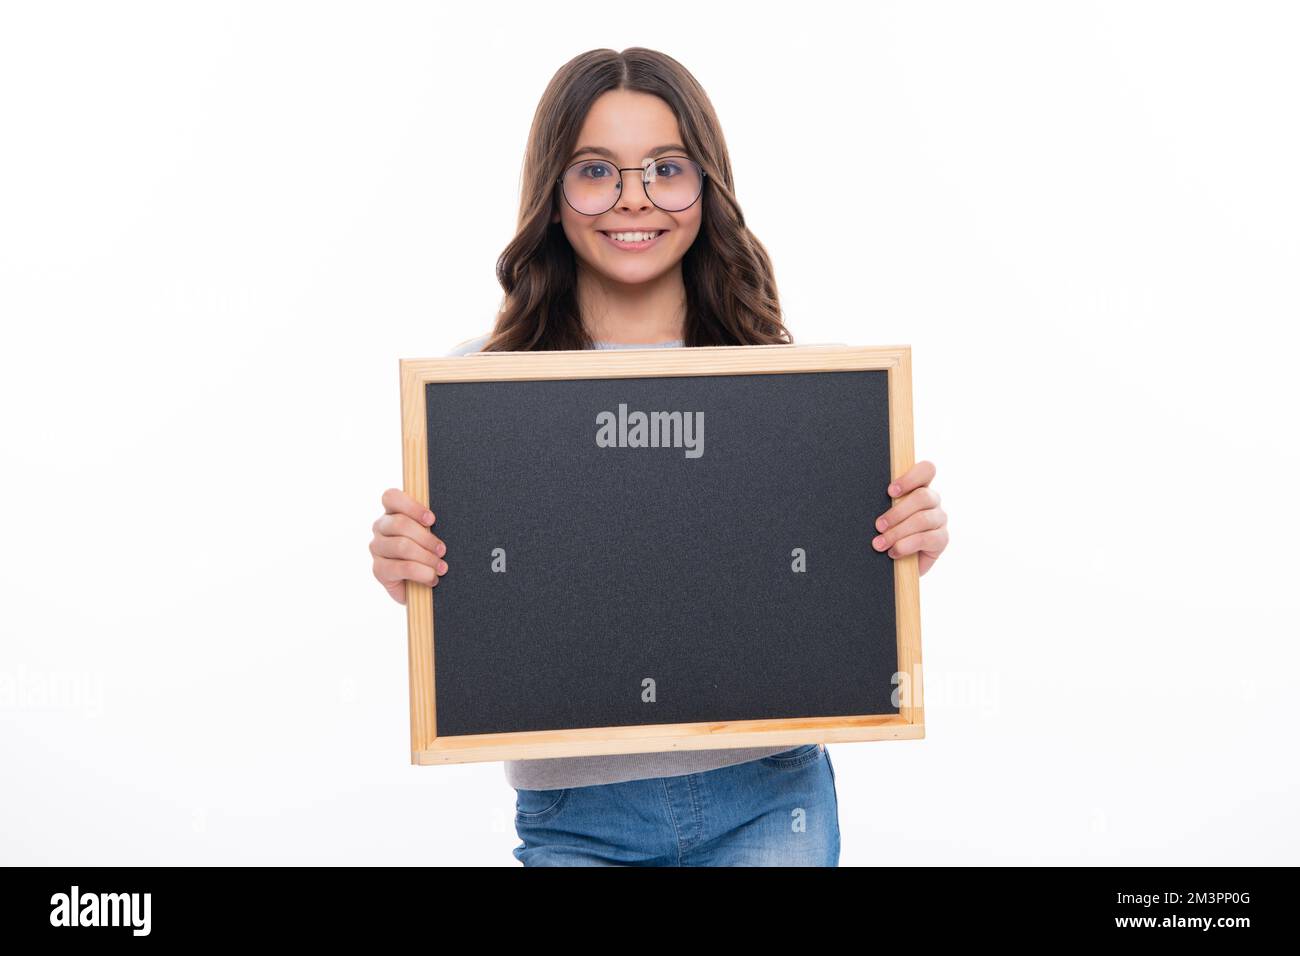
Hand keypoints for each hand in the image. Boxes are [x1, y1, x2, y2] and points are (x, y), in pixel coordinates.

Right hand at [371, 488, 448, 604]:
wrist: (421, 587)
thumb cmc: (429, 553)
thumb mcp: (431, 534)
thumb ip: (430, 524)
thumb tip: (443, 517)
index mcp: (392, 512)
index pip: (391, 497)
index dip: (412, 506)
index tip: (432, 520)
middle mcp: (380, 527)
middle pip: (400, 524)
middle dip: (426, 538)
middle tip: (442, 550)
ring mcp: (377, 548)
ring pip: (402, 546)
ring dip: (427, 557)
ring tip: (441, 567)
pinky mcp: (378, 570)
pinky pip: (402, 568)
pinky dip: (422, 573)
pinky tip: (432, 578)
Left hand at [872, 460, 946, 575]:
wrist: (897, 563)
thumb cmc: (886, 531)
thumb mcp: (884, 515)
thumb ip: (883, 503)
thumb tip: (864, 498)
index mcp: (919, 487)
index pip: (926, 470)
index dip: (910, 478)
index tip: (890, 492)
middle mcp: (933, 500)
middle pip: (922, 497)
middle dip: (896, 512)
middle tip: (878, 526)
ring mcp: (939, 519)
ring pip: (922, 519)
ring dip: (897, 532)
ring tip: (879, 544)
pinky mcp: (942, 539)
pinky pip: (926, 539)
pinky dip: (906, 546)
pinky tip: (893, 552)